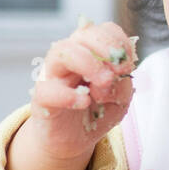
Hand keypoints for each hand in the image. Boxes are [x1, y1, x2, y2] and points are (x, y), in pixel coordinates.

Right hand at [25, 19, 137, 163]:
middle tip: (118, 72)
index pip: (105, 31)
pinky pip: (47, 89)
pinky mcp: (41, 98)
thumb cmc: (96, 112)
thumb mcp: (120, 99)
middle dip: (106, 48)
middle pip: (83, 33)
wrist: (74, 139)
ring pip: (62, 52)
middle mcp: (71, 58)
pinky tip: (83, 102)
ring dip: (87, 63)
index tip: (127, 66)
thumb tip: (109, 79)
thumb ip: (121, 85)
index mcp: (92, 52)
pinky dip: (68, 95)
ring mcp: (54, 75)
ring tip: (104, 82)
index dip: (119, 43)